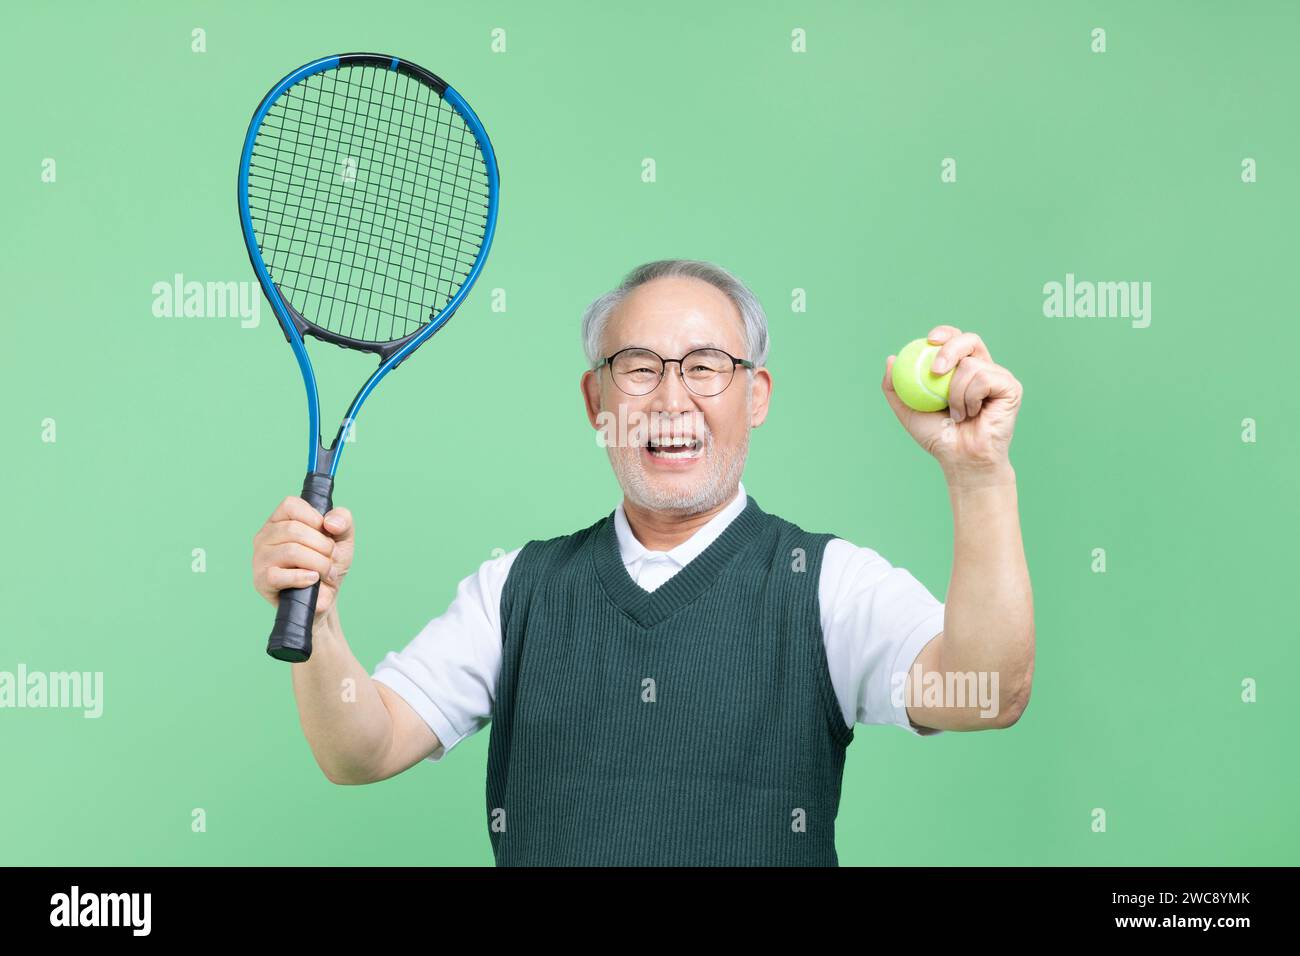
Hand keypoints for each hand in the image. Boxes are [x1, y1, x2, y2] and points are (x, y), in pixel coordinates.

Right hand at [252, 496, 354, 617]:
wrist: (325, 597)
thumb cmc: (329, 563)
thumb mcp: (343, 538)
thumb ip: (343, 520)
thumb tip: (330, 523)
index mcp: (279, 520)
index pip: (290, 505)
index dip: (314, 518)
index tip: (327, 534)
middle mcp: (264, 536)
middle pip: (294, 530)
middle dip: (322, 546)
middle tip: (330, 559)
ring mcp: (260, 558)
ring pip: (291, 551)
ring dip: (318, 563)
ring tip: (325, 573)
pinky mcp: (261, 580)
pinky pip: (279, 575)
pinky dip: (302, 577)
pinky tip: (312, 580)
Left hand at [881, 326, 1022, 473]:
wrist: (959, 458)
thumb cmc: (938, 437)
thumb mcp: (908, 411)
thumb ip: (896, 387)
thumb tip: (891, 360)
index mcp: (961, 370)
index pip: (955, 340)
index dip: (945, 333)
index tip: (929, 340)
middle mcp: (983, 369)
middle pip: (970, 340)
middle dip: (950, 349)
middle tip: (934, 371)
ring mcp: (998, 377)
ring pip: (972, 365)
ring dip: (955, 392)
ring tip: (957, 414)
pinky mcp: (1011, 387)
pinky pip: (984, 379)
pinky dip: (970, 398)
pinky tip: (973, 414)